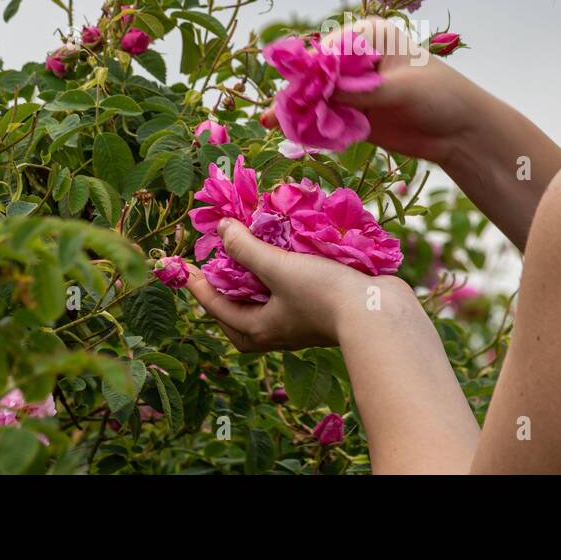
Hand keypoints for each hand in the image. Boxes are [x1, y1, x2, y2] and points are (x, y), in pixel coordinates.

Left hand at [186, 218, 414, 351]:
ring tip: (250, 256)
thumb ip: (247, 247)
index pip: (215, 305)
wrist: (378, 313)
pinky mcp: (320, 310)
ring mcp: (298, 322)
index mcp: (256, 328)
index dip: (197, 283)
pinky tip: (289, 256)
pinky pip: (289, 294)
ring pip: (265, 302)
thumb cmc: (323, 294)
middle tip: (215, 268)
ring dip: (255, 280)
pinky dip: (281, 276)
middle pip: (237, 313)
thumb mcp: (278, 267)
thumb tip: (221, 229)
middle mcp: (274, 330)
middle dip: (224, 291)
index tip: (182, 265)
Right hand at [262, 16, 480, 167]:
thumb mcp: (401, 90)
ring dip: (298, 112)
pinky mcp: (353, 114)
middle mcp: (356, 59)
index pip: (329, 50)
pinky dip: (311, 127)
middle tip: (273, 113)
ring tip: (270, 124)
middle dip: (297, 93)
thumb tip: (320, 93)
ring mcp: (353, 88)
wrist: (461, 132)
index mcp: (369, 37)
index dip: (309, 70)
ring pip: (317, 98)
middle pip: (317, 75)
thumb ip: (361, 92)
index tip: (294, 89)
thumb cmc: (440, 96)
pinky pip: (325, 119)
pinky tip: (292, 135)